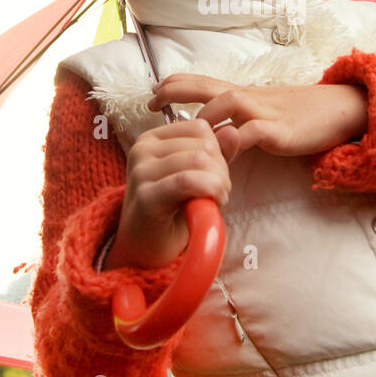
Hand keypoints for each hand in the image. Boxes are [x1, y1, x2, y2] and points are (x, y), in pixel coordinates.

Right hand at [112, 118, 233, 269]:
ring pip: (199, 160)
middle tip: (219, 191)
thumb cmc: (172, 210)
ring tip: (216, 198)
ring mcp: (141, 171)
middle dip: (221, 169)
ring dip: (218, 182)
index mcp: (152, 138)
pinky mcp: (146, 196)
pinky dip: (209, 190)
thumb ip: (215, 153)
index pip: (200, 127)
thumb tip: (234, 130)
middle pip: (203, 144)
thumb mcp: (197, 175)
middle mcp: (142, 149)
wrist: (146, 249)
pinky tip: (214, 203)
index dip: (218, 150)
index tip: (216, 175)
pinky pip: (187, 181)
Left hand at [148, 74, 367, 160]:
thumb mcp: (269, 112)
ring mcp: (267, 112)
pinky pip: (253, 132)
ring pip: (228, 101)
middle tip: (152, 101)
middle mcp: (253, 98)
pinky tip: (224, 156)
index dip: (178, 83)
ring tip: (190, 134)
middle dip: (178, 90)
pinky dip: (236, 141)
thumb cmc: (306, 113)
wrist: (344, 109)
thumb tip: (219, 132)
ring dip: (205, 116)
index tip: (154, 90)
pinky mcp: (282, 130)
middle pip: (209, 85)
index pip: (207, 81)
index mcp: (248, 95)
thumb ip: (244, 119)